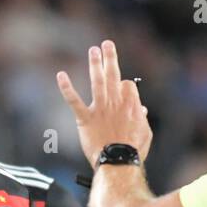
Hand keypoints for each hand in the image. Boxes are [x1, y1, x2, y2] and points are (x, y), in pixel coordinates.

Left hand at [57, 40, 150, 167]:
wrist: (118, 162)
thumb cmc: (133, 151)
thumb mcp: (145, 133)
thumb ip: (141, 119)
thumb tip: (141, 111)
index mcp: (131, 104)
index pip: (127, 85)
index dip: (123, 87)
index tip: (121, 92)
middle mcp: (116, 102)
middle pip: (113, 74)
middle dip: (110, 58)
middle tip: (106, 44)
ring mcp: (100, 108)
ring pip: (97, 81)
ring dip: (95, 64)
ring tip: (93, 50)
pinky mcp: (85, 118)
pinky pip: (74, 101)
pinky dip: (67, 88)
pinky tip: (61, 75)